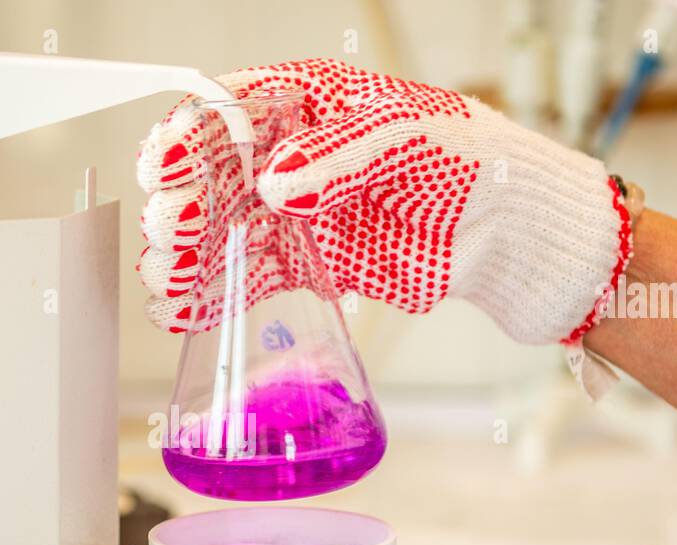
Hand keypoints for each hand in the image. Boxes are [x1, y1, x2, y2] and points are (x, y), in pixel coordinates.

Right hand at [137, 59, 631, 345]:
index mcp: (316, 103)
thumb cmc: (474, 163)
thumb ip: (342, 157)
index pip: (239, 110)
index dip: (195, 135)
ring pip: (228, 233)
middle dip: (186, 203)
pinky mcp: (310, 264)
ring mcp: (299, 213)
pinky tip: (183, 310)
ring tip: (165, 278)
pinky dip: (218, 296)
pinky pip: (253, 278)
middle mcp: (297, 156)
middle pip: (220, 176)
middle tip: (169, 228)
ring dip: (191, 257)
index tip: (166, 162)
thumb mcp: (413, 140)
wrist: (511, 236)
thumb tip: (277, 183)